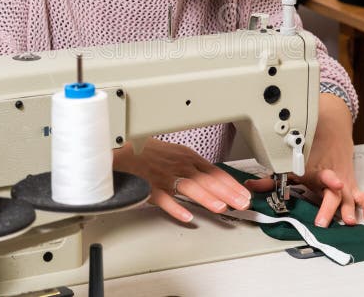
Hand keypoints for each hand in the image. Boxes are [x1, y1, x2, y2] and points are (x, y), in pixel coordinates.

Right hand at [113, 137, 251, 222]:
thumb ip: (191, 166)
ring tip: (221, 208)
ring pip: (189, 187)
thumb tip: (210, 179)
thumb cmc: (145, 151)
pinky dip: (175, 207)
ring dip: (206, 197)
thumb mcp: (174, 153)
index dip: (231, 183)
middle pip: (207, 179)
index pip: (214, 171)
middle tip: (243, 204)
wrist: (118, 148)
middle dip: (227, 192)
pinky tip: (186, 216)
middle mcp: (178, 165)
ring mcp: (163, 176)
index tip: (244, 194)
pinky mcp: (148, 186)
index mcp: (186, 157)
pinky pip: (163, 198)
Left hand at [244, 94, 363, 226]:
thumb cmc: (310, 146)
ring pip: (349, 196)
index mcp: (314, 171)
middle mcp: (331, 177)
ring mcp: (343, 181)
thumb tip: (250, 187)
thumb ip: (271, 178)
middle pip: (332, 192)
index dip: (321, 181)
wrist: (332, 125)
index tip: (327, 184)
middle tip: (322, 221)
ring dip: (349, 208)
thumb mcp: (290, 161)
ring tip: (349, 221)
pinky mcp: (352, 185)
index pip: (317, 177)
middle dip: (328, 206)